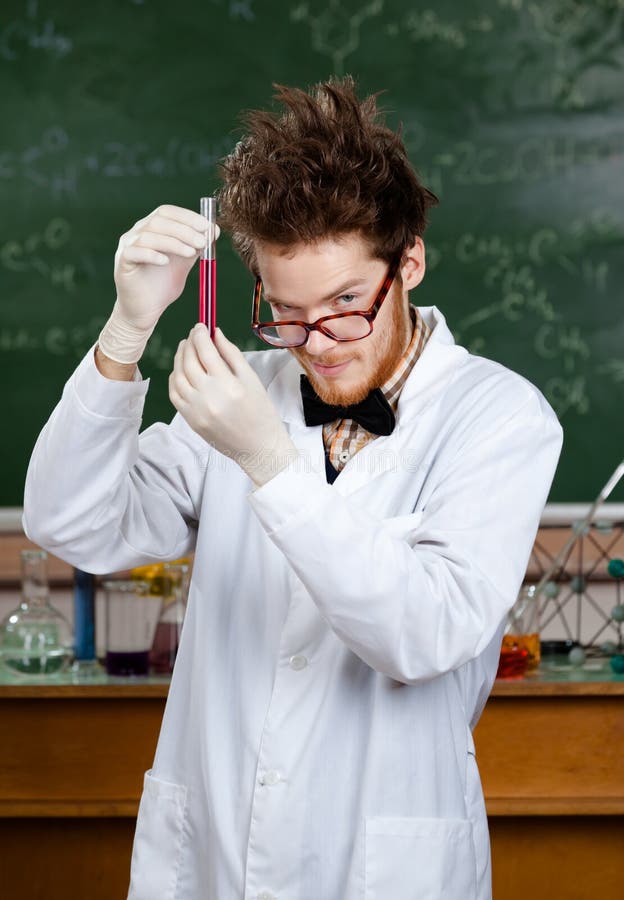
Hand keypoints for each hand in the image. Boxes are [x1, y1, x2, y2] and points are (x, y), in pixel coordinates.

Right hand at [114, 205, 217, 331]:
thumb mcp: (184, 262)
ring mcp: (127, 247)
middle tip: (203, 241)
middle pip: (158, 221)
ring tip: (191, 253)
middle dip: (184, 230)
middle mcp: (137, 233)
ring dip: (173, 242)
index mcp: (152, 228)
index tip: (206, 226)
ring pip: (148, 235)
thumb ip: (196, 246)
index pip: (167, 212)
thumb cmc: (162, 284)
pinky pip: (135, 252)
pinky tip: (166, 262)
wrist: (145, 310)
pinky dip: (152, 254)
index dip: (187, 216)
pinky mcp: (123, 262)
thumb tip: (214, 229)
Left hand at [169, 324, 298, 486]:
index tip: (201, 326)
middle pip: (189, 361)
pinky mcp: (191, 420)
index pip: (206, 351)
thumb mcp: (252, 379)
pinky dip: (174, 378)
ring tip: (185, 349)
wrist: (258, 447)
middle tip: (193, 334)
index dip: (200, 334)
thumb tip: (215, 333)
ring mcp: (197, 410)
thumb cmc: (261, 412)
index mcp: (228, 385)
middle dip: (188, 343)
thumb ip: (231, 354)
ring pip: (178, 376)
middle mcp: (209, 397)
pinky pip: (174, 394)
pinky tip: (181, 370)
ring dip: (179, 358)